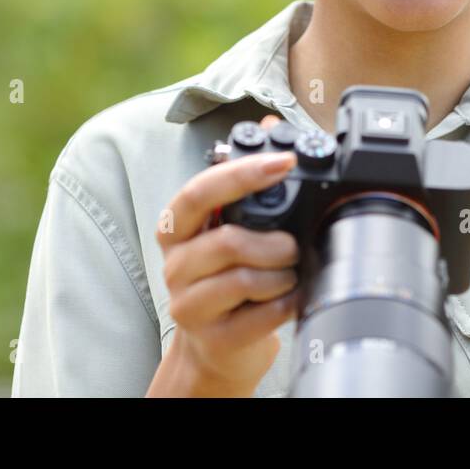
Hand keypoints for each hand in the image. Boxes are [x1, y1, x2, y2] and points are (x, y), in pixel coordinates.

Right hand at [148, 114, 300, 396]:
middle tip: (293, 244)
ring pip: (244, 279)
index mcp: (178, 227)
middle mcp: (176, 263)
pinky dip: (285, 304)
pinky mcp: (211, 338)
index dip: (241, 174)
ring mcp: (189, 303)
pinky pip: (258, 316)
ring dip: (281, 274)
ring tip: (290, 273)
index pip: (199, 192)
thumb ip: (247, 178)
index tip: (285, 163)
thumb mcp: (234, 224)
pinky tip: (290, 298)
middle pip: (226, 241)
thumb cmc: (230, 277)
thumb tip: (268, 122)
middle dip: (274, 241)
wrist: (219, 346)